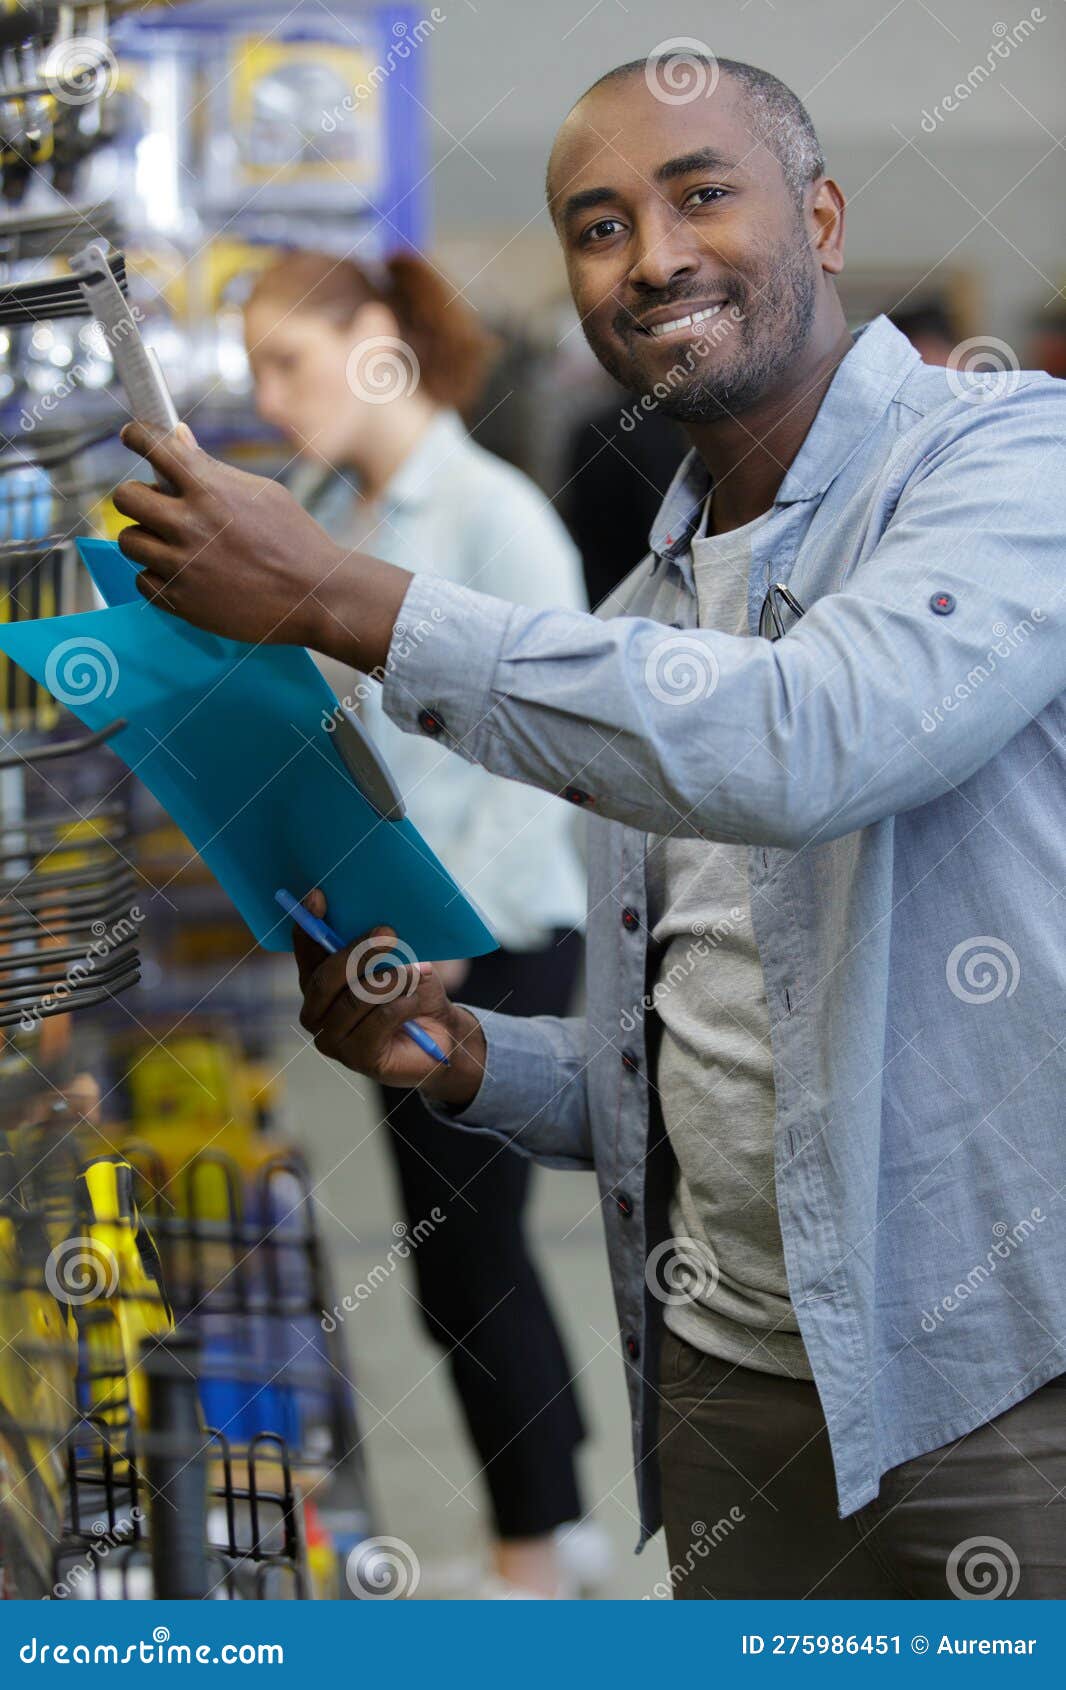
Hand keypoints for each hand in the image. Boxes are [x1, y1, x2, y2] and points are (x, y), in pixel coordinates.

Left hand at [111, 423, 410, 667]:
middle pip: (125, 497)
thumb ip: (214, 469)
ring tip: (173, 544)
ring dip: (146, 539)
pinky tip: (183, 574)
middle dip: (135, 496)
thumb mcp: (263, 493)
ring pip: (129, 541)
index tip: (131, 436)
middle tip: (153, 504)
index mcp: (210, 489)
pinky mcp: (182, 602)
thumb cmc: (296, 540)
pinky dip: (157, 576)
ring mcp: (183, 566)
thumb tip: (179, 438)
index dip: (136, 435)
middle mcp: (190, 525)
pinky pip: (142, 581)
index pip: (153, 445)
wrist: (317, 596)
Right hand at [293, 891, 486, 1106]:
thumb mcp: (395, 962)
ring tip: (416, 971)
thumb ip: (375, 947)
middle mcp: (315, 1014)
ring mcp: (333, 1040)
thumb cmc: (412, 993)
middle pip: (326, 979)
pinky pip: (380, 1020)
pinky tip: (417, 997)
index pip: (306, 952)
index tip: (319, 897)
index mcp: (317, 985)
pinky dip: (404, 1002)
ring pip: (355, 999)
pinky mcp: (359, 1058)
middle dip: (357, 953)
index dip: (309, 925)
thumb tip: (372, 922)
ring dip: (391, 981)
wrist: (441, 1034)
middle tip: (387, 933)